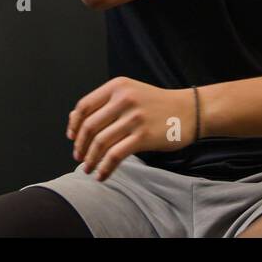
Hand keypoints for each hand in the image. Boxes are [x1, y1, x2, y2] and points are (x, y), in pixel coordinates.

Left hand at [66, 77, 195, 180]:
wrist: (189, 110)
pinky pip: (116, 155)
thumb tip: (74, 121)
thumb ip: (105, 103)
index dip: (74, 124)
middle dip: (80, 145)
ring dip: (90, 159)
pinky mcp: (143, 136)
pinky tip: (102, 174)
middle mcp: (124, 99)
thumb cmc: (158, 104)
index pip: (84, 106)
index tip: (72, 137)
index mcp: (118, 86)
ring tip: (88, 169)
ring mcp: (134, 118)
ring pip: (100, 142)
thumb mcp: (131, 93)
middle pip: (90, 126)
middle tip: (78, 157)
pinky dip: (105, 167)